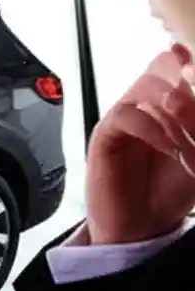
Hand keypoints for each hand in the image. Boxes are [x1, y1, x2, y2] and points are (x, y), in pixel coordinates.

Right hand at [87, 46, 194, 243]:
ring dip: (175, 112)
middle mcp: (146, 103)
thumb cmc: (171, 191)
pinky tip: (170, 150)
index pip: (182, 64)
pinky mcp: (105, 134)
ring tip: (187, 144)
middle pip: (165, 65)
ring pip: (147, 86)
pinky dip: (154, 131)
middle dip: (190, 90)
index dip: (192, 66)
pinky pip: (127, 115)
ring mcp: (125, 116)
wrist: (143, 227)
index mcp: (171, 102)